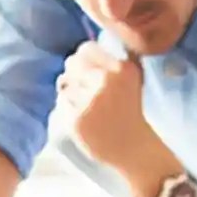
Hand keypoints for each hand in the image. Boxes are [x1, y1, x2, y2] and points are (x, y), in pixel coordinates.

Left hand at [57, 41, 151, 177]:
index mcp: (122, 69)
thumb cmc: (130, 113)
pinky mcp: (77, 118)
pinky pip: (62, 103)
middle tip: (85, 90)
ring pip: (65, 83)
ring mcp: (90, 100)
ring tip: (89, 108)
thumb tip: (80, 52)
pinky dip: (69, 110)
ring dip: (72, 94)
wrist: (133, 148)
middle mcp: (107, 81)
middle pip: (72, 63)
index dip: (83, 60)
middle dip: (75, 74)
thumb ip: (110, 63)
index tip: (88, 72)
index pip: (86, 48)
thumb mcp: (132, 81)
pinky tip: (85, 119)